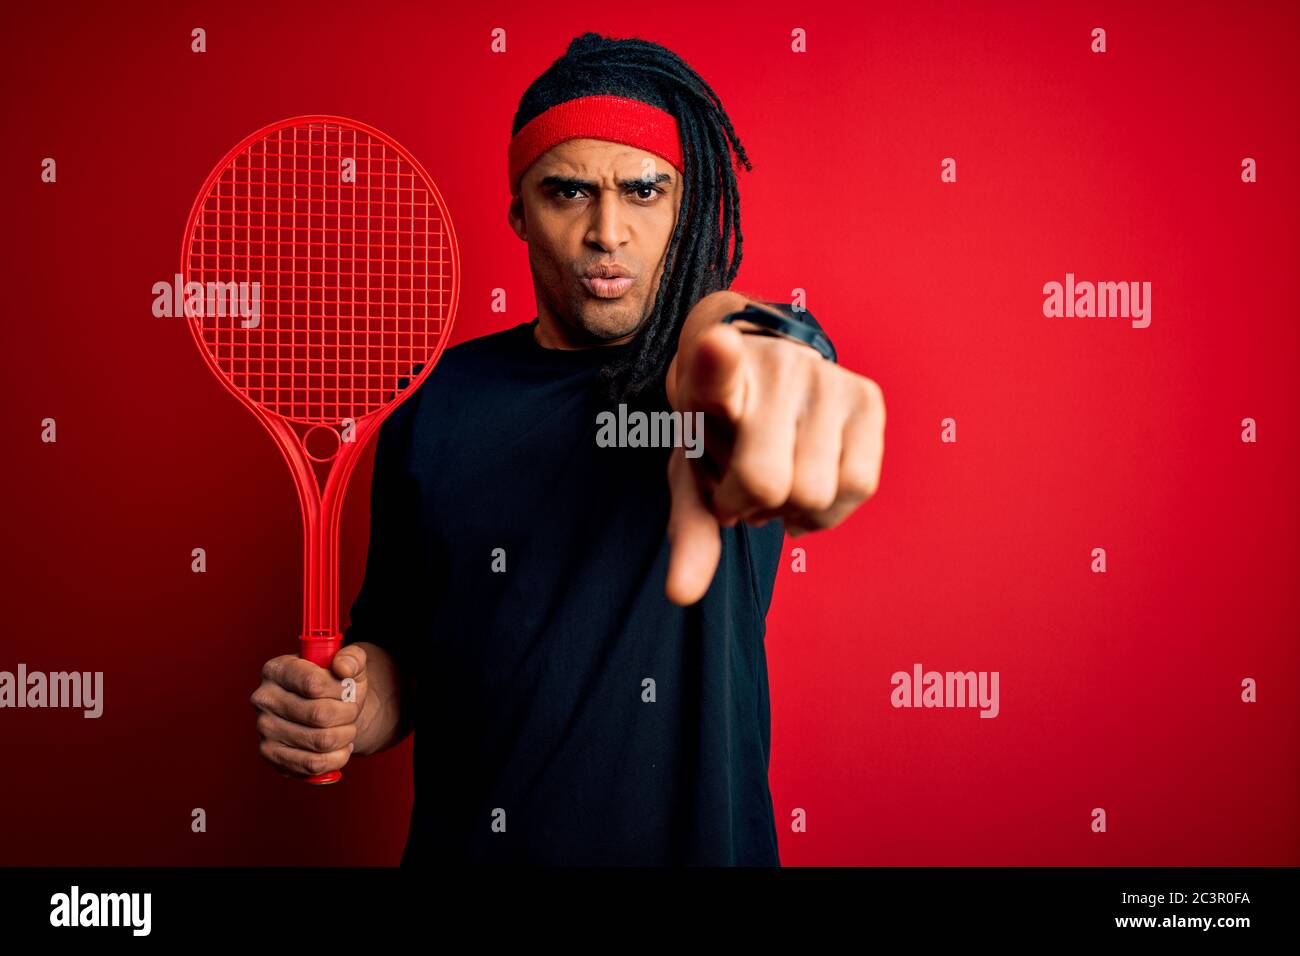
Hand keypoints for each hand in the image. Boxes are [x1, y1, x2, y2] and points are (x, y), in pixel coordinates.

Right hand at [249, 646, 366, 777]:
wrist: (327, 713)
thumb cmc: (336, 686)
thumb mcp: (350, 665)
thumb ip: (353, 658)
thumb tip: (343, 667)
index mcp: (278, 669)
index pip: (314, 683)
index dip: (342, 690)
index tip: (349, 689)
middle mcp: (264, 698)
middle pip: (320, 714)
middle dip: (348, 714)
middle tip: (352, 711)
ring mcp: (264, 729)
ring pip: (320, 741)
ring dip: (345, 736)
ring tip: (347, 727)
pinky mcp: (271, 755)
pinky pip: (313, 764)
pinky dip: (337, 757)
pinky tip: (340, 747)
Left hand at [664, 296, 884, 604]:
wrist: (762, 368)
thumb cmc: (720, 429)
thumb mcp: (694, 471)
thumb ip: (690, 530)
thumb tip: (680, 596)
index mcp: (715, 380)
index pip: (717, 370)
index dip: (716, 361)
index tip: (716, 346)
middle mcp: (776, 370)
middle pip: (770, 483)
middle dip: (754, 506)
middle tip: (743, 489)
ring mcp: (826, 378)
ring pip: (819, 492)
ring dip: (795, 509)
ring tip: (779, 482)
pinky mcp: (867, 395)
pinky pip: (860, 486)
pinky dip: (831, 508)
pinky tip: (810, 488)